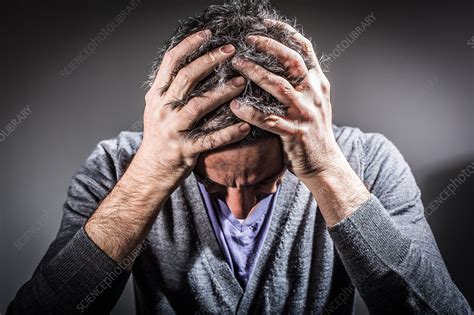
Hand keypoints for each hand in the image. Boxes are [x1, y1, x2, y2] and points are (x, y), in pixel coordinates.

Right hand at [137, 29, 250, 190]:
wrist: (152, 169)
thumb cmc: (161, 135)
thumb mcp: (158, 107)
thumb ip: (171, 88)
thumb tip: (194, 63)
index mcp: (157, 95)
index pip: (171, 62)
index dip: (189, 45)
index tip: (208, 34)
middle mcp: (163, 109)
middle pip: (186, 78)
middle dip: (210, 61)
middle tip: (231, 51)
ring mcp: (173, 129)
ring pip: (199, 105)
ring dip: (222, 92)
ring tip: (241, 83)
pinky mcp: (185, 149)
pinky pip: (210, 140)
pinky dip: (228, 133)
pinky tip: (244, 126)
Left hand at [229, 20, 369, 225]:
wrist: (324, 163)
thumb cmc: (313, 131)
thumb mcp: (314, 101)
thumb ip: (301, 82)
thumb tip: (278, 62)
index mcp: (318, 83)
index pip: (305, 50)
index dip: (285, 33)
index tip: (265, 22)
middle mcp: (314, 94)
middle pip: (292, 62)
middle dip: (269, 47)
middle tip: (246, 40)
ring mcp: (305, 113)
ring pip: (279, 87)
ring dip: (256, 73)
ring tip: (237, 65)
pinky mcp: (295, 133)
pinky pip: (269, 120)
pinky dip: (251, 112)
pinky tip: (235, 106)